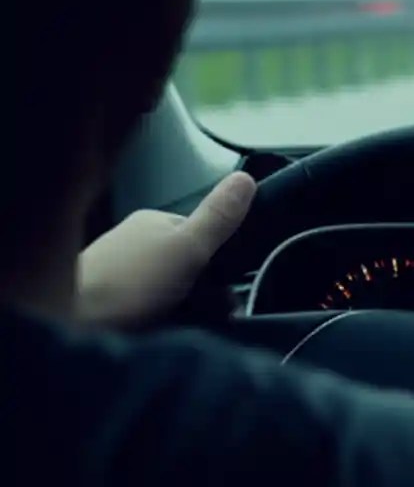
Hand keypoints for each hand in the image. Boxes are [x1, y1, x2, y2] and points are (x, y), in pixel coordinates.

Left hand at [77, 172, 255, 327]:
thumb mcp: (187, 247)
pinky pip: (151, 312)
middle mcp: (135, 244)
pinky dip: (161, 323)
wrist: (68, 327)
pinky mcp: (112, 306)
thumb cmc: (128, 284)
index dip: (222, 261)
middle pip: (190, 266)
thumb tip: (245, 179)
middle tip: (208, 313)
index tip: (229, 287)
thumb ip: (218, 217)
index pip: (203, 235)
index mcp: (152, 222)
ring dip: (184, 310)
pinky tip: (161, 333)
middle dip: (204, 291)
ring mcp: (121, 276)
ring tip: (183, 326)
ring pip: (172, 291)